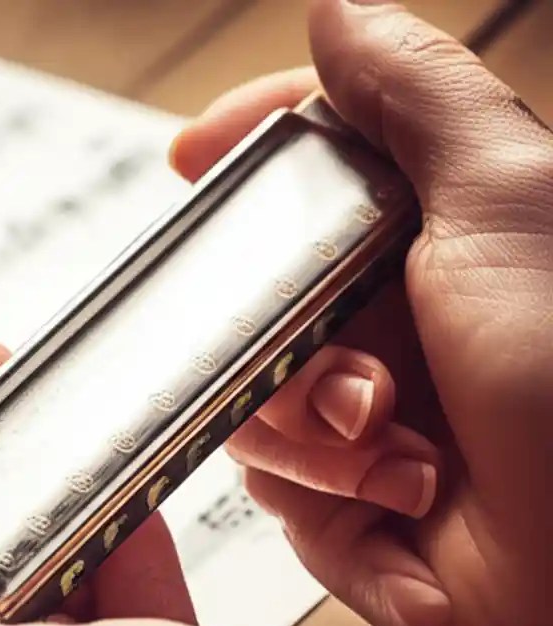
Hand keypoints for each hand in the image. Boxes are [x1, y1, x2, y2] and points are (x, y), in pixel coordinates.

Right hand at [169, 0, 552, 625]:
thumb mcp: (514, 204)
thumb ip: (418, 96)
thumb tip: (338, 14)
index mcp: (449, 230)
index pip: (325, 154)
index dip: (255, 143)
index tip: (196, 152)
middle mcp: (405, 312)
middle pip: (258, 270)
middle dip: (274, 311)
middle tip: (342, 341)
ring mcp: (369, 404)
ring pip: (247, 372)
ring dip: (307, 407)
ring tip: (388, 434)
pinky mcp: (343, 493)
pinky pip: (263, 464)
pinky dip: (319, 477)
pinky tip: (398, 489)